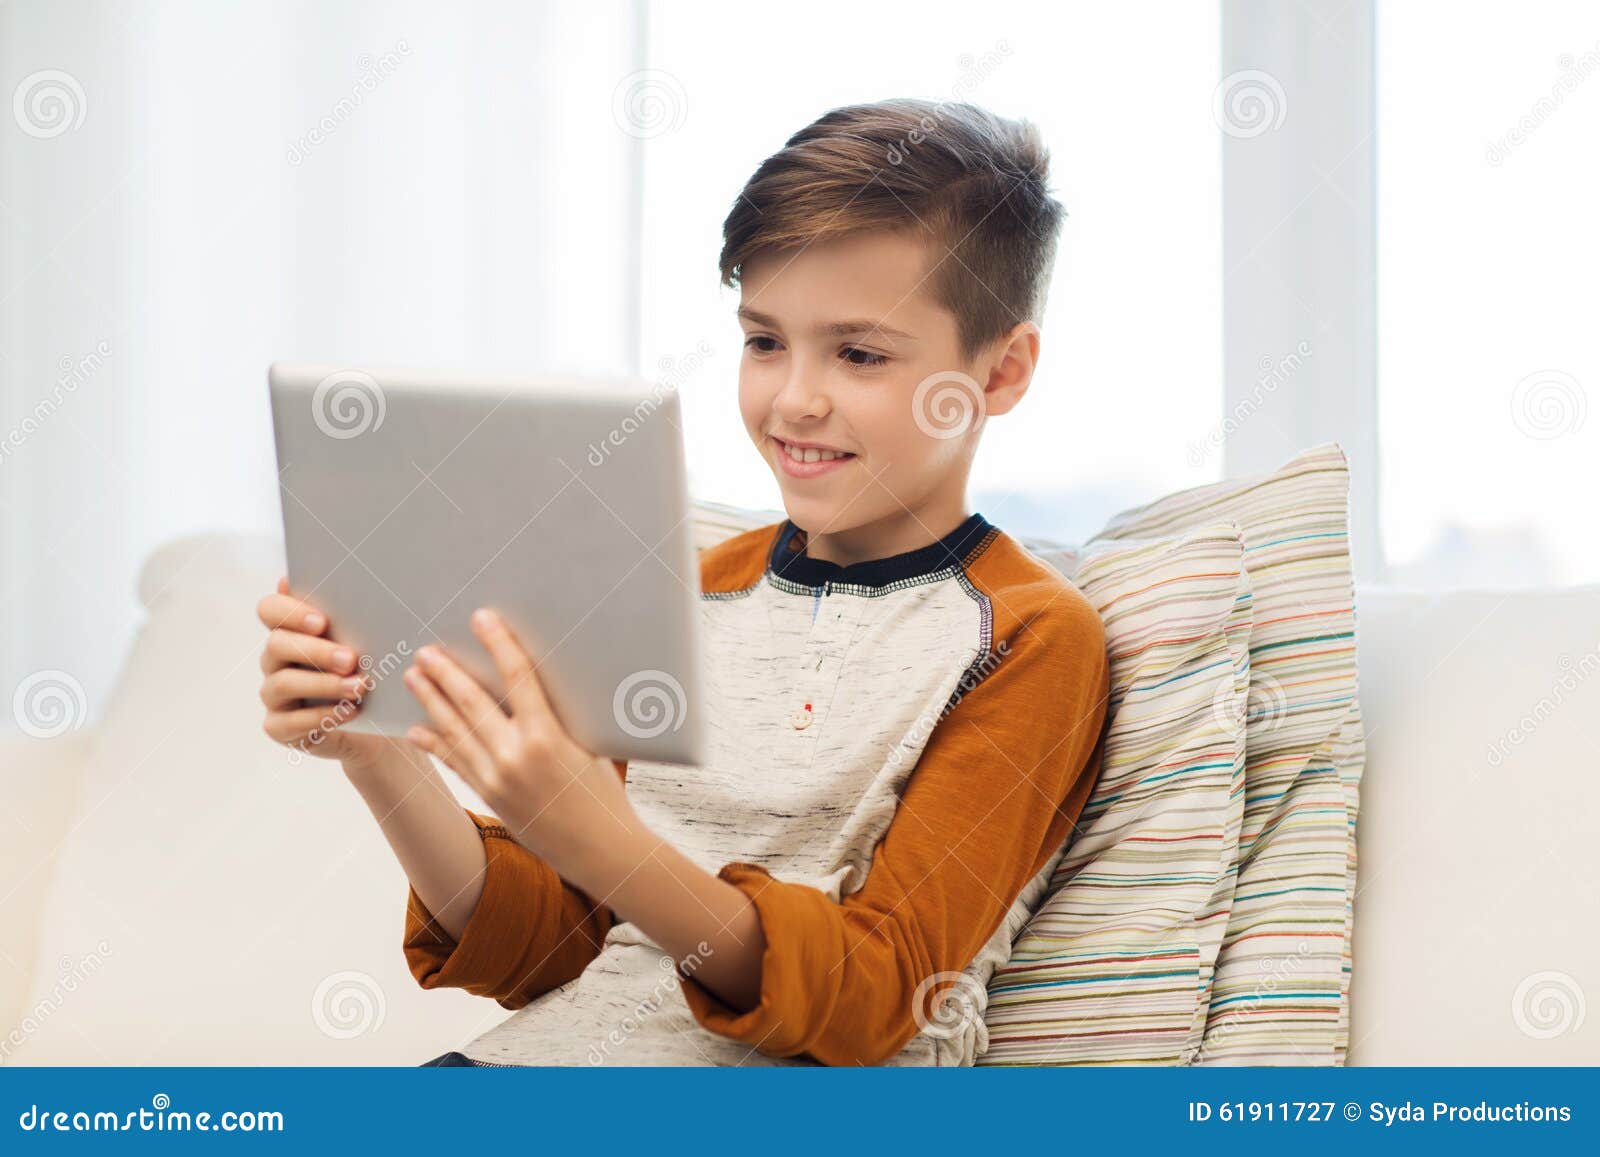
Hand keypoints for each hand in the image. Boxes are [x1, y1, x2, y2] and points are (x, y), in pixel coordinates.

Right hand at [256, 577, 391, 768]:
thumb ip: (351, 614)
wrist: (378, 720)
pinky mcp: (278, 726)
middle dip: (316, 651)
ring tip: (359, 686)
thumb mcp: (367, 641)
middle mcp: (275, 660)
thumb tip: (350, 583)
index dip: (289, 612)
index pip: (270, 610)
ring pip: (283, 683)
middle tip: (351, 658)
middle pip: (277, 644)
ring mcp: (273, 694)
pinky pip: (291, 721)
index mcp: (290, 630)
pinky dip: (322, 716)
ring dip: (324, 684)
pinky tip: (350, 711)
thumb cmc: (369, 670)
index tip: (322, 622)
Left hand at [401, 608, 634, 867]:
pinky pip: (456, 763)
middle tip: (426, 650)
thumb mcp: (590, 746)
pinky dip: (435, 745)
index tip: (482, 618)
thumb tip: (543, 683)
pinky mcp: (490, 796)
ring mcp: (497, 778)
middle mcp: (515, 756)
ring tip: (414, 677)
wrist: (597, 848)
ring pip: (456, 731)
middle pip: (472, 704)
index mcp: (547, 736)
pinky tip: (417, 730)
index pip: (518, 678)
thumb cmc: (603, 794)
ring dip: (432, 702)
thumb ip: (562, 717)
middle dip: (446, 674)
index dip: (499, 644)